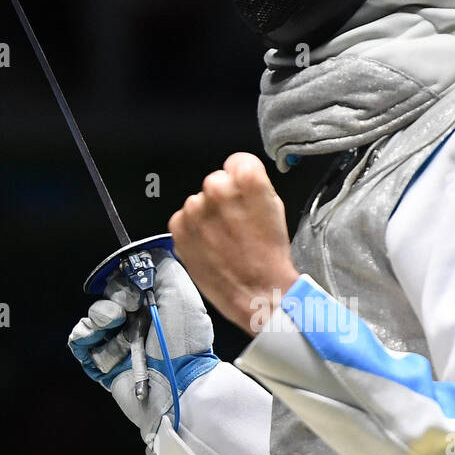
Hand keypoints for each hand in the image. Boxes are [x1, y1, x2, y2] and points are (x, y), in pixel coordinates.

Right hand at [67, 251, 217, 443]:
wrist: (178, 381)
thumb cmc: (184, 339)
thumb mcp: (180, 291)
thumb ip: (160, 265)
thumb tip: (143, 249)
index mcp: (154, 306)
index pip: (126, 282)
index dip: (124, 281)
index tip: (134, 288)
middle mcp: (136, 324)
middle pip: (107, 298)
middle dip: (114, 301)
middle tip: (128, 312)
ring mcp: (118, 345)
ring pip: (92, 319)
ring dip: (102, 321)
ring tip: (121, 334)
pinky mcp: (103, 365)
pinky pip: (79, 342)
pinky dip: (86, 338)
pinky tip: (104, 341)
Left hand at [168, 153, 299, 333]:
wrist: (256, 293)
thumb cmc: (269, 257)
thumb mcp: (275, 209)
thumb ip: (254, 186)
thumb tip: (238, 179)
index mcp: (247, 179)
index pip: (237, 162)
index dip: (242, 181)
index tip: (244, 195)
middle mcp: (217, 188)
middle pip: (217, 182)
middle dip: (224, 199)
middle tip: (236, 224)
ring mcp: (195, 208)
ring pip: (199, 201)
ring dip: (208, 216)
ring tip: (224, 239)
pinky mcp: (179, 227)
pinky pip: (184, 219)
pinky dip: (194, 231)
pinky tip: (210, 246)